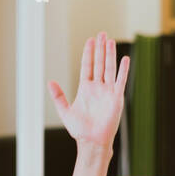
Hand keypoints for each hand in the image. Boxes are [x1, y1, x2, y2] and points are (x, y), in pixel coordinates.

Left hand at [48, 34, 129, 148]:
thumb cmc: (79, 130)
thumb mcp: (65, 111)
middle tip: (101, 34)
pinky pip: (120, 81)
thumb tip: (50, 82)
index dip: (88, 53)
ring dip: (109, 54)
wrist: (91, 141)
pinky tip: (125, 59)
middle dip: (100, 49)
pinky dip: (123, 70)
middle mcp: (97, 87)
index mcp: (86, 89)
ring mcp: (108, 91)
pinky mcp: (116, 98)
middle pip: (99, 63)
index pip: (88, 66)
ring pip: (109, 68)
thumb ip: (58, 96)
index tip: (90, 40)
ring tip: (109, 40)